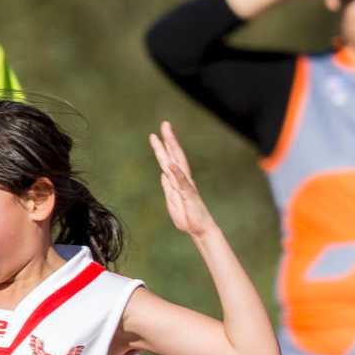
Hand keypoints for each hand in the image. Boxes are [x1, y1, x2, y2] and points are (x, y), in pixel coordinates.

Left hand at [150, 121, 218, 239]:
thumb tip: (164, 173)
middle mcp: (183, 179)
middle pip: (175, 155)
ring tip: (167, 135)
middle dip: (168, 140)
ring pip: (178, 163)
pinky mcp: (189, 195)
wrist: (199, 229)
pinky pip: (182, 182)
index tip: (155, 135)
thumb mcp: (172, 200)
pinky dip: (177, 173)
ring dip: (172, 149)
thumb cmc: (187, 216)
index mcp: (177, 180)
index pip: (169, 160)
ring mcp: (186, 185)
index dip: (162, 147)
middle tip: (164, 124)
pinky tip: (171, 164)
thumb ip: (168, 186)